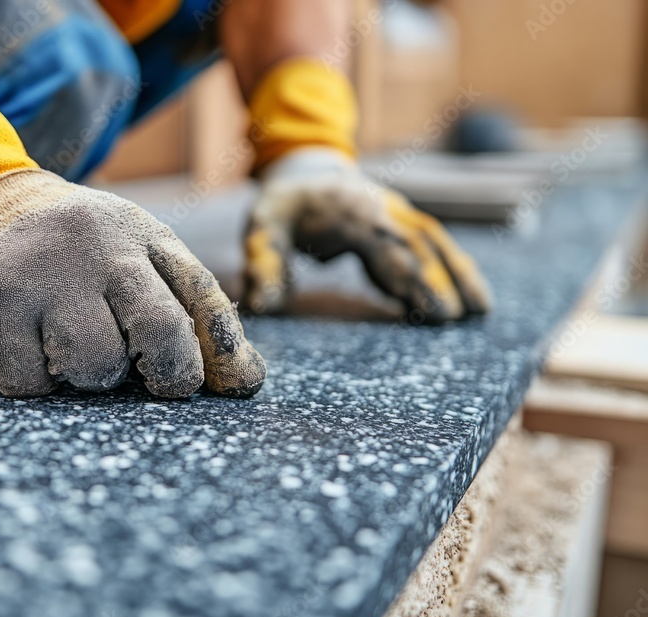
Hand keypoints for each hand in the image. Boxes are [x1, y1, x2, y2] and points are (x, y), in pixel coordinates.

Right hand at [0, 169, 266, 397]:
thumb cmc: (77, 253)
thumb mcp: (136, 255)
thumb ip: (190, 308)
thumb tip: (246, 380)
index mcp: (141, 236)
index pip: (201, 296)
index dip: (223, 352)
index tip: (227, 385)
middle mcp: (97, 248)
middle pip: (160, 331)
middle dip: (170, 373)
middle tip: (158, 382)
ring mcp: (42, 275)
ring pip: (94, 366)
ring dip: (88, 375)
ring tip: (72, 347)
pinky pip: (30, 382)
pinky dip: (34, 381)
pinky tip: (27, 348)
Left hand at [243, 149, 490, 321]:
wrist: (305, 169)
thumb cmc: (282, 206)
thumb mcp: (261, 229)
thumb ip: (263, 265)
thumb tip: (261, 308)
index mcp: (350, 210)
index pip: (388, 245)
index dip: (411, 277)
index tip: (431, 311)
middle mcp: (382, 207)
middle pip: (420, 244)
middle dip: (442, 280)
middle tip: (459, 319)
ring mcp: (397, 211)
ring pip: (435, 240)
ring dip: (460, 273)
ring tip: (482, 310)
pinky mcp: (403, 221)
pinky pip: (432, 242)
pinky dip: (452, 268)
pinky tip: (467, 297)